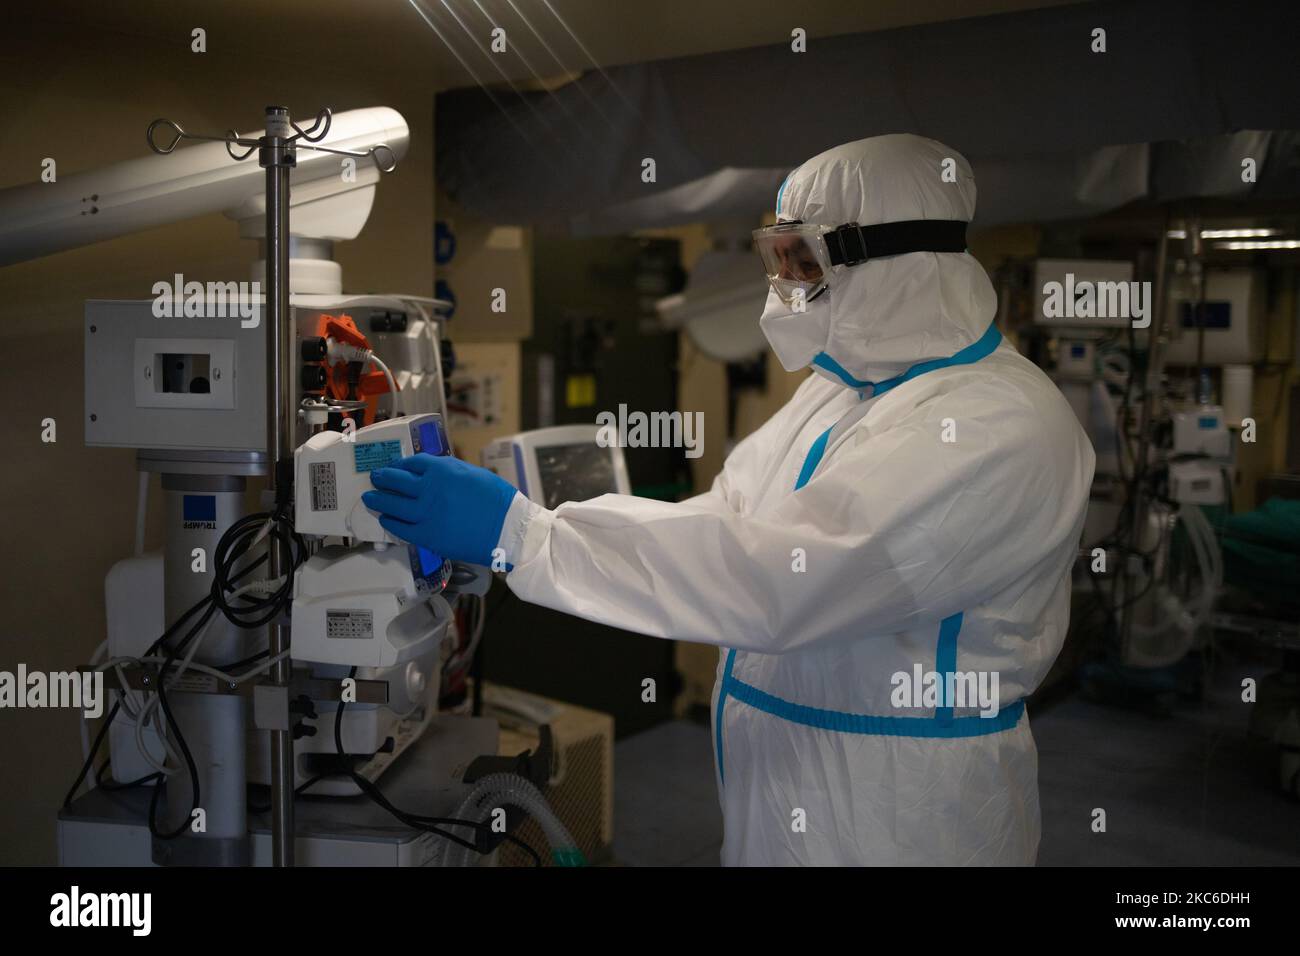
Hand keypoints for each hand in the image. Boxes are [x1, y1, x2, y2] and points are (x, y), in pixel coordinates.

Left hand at [362, 454, 518, 566]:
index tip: (394, 466)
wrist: (508, 529)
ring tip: (370, 497)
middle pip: (395, 480)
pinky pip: (400, 528)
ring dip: (378, 500)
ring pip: (392, 504)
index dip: (400, 464)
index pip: (412, 463)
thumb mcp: (474, 474)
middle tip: (375, 478)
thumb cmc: (498, 500)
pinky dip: (390, 522)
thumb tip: (433, 473)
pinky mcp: (426, 536)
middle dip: (382, 478)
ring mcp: (425, 514)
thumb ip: (450, 472)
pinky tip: (386, 520)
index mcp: (442, 470)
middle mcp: (428, 489)